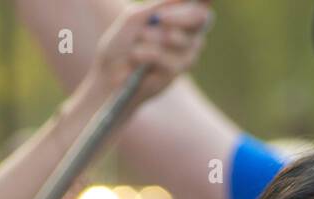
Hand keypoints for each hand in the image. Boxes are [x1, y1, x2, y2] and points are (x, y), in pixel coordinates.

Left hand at [83, 0, 210, 109]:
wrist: (109, 76)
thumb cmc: (121, 46)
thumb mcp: (135, 19)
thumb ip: (157, 7)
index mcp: (179, 19)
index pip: (199, 7)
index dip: (205, 0)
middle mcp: (187, 36)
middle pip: (199, 19)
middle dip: (180, 18)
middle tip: (161, 19)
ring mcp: (184, 56)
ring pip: (181, 40)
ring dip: (155, 39)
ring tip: (138, 41)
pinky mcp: (175, 74)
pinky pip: (171, 60)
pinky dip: (150, 55)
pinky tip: (136, 56)